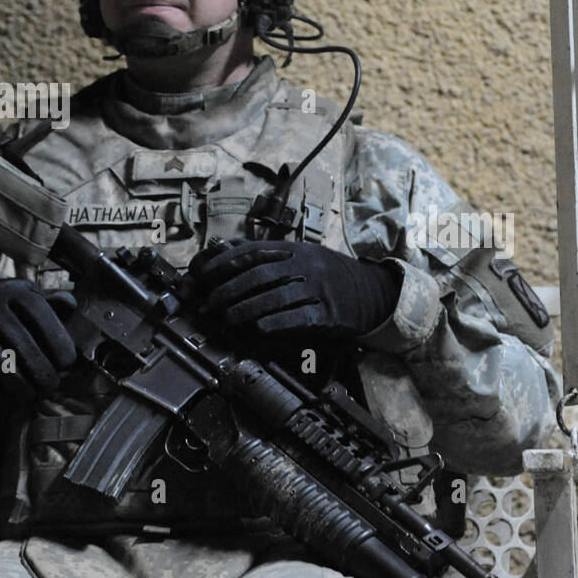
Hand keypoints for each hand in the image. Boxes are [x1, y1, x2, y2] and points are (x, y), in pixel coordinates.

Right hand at [0, 279, 76, 397]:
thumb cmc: (4, 307)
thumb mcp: (26, 296)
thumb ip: (52, 303)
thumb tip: (74, 306)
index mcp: (13, 290)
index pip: (39, 314)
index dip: (57, 340)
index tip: (67, 363)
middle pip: (18, 339)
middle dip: (39, 368)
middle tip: (51, 386)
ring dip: (16, 382)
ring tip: (30, 396)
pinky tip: (6, 399)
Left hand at [189, 239, 400, 339]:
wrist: (373, 291)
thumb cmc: (330, 275)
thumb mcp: (302, 256)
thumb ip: (268, 255)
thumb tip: (226, 251)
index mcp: (297, 249)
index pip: (254, 251)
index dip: (225, 263)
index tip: (204, 275)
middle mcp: (308, 265)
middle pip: (260, 274)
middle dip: (230, 290)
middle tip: (210, 304)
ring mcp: (320, 288)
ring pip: (277, 296)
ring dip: (247, 308)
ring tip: (227, 319)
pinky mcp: (331, 313)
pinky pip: (301, 317)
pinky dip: (278, 322)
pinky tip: (259, 328)